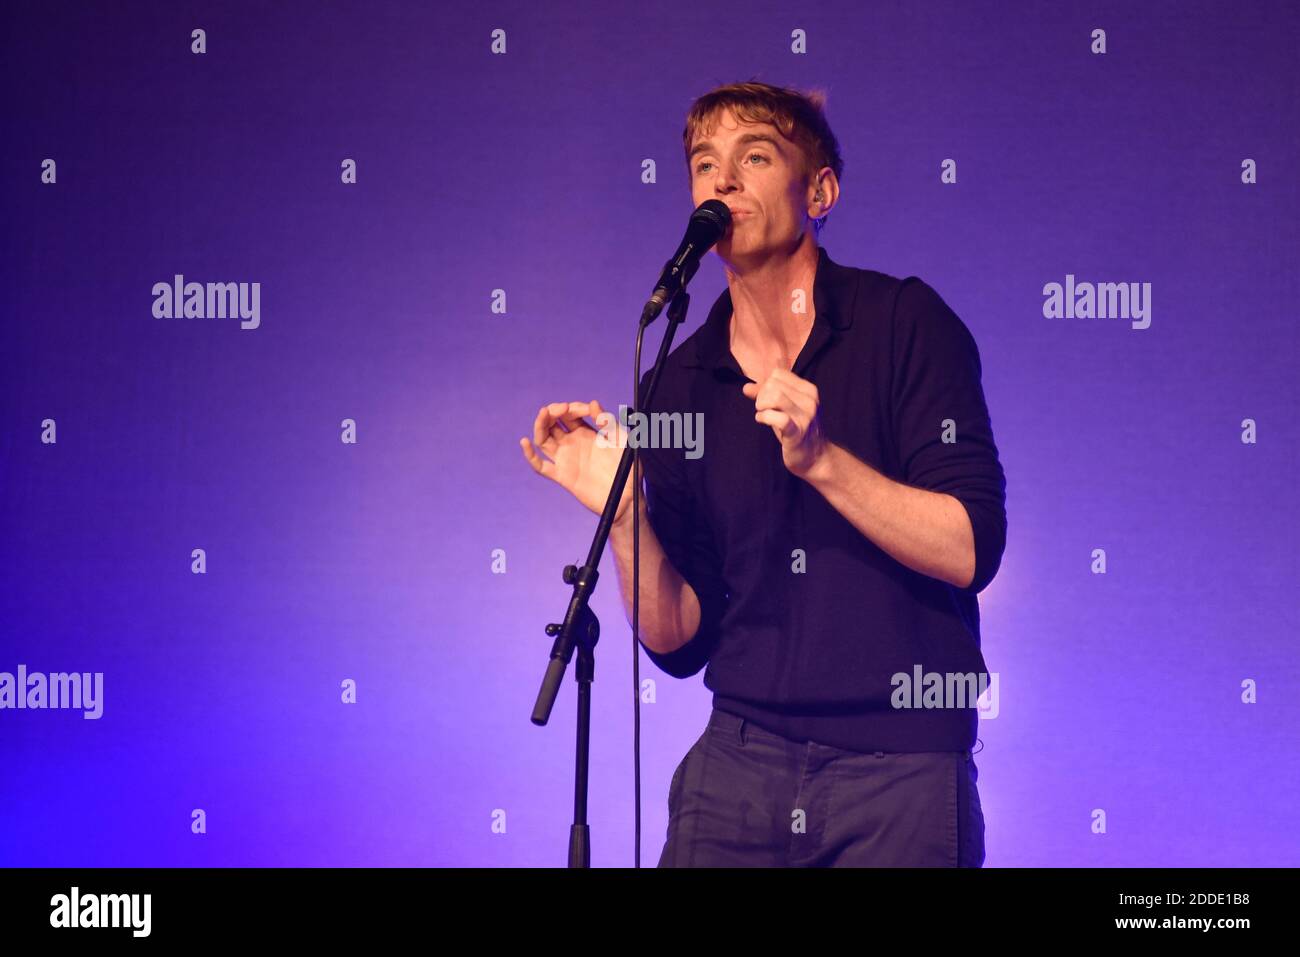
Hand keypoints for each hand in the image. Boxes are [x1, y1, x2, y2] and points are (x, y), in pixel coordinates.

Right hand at [520, 400, 634, 524]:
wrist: (628, 496)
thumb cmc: (628, 467)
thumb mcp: (622, 440)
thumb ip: (608, 422)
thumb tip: (592, 403)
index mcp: (586, 433)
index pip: (570, 414)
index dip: (574, 408)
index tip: (588, 410)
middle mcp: (572, 444)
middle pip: (552, 423)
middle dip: (553, 411)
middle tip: (562, 408)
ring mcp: (566, 459)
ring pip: (543, 439)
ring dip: (540, 424)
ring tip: (544, 413)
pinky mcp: (562, 476)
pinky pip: (540, 466)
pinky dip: (530, 455)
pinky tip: (525, 442)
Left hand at [741, 368, 828, 478]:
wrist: (815, 457)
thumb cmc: (797, 429)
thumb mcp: (784, 408)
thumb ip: (766, 395)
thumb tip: (746, 387)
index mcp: (809, 390)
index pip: (778, 374)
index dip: (765, 385)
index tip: (765, 399)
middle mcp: (810, 401)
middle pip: (774, 384)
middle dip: (761, 396)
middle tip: (763, 409)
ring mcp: (805, 416)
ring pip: (775, 397)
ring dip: (762, 406)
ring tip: (762, 414)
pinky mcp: (797, 432)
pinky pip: (777, 418)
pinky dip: (764, 417)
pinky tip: (762, 420)